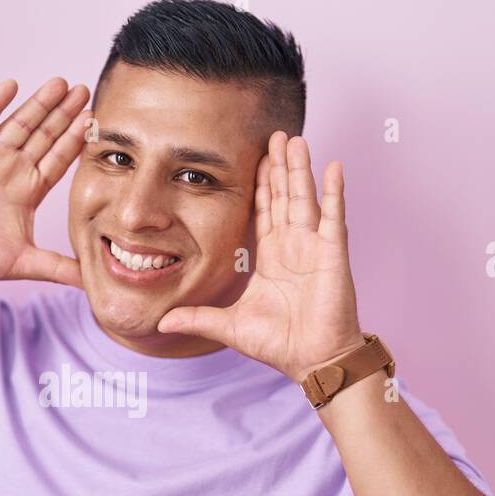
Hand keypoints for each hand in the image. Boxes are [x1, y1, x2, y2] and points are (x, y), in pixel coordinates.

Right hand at [0, 77, 90, 286]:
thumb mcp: (22, 263)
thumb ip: (58, 268)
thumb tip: (91, 282)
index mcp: (27, 191)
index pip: (58, 159)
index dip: (75, 140)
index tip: (95, 120)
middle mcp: (11, 170)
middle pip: (44, 135)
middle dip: (64, 114)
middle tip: (84, 90)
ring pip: (19, 124)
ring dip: (38, 103)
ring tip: (59, 82)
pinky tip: (12, 86)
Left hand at [157, 132, 365, 381]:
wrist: (312, 361)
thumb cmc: (280, 345)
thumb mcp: (228, 326)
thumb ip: (196, 318)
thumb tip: (160, 323)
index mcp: (272, 258)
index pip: (263, 212)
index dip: (259, 186)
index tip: (255, 158)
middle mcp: (293, 247)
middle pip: (283, 196)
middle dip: (279, 166)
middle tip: (275, 134)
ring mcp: (314, 247)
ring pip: (304, 198)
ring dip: (300, 168)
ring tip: (295, 139)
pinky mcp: (332, 254)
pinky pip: (333, 216)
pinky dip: (334, 191)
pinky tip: (333, 165)